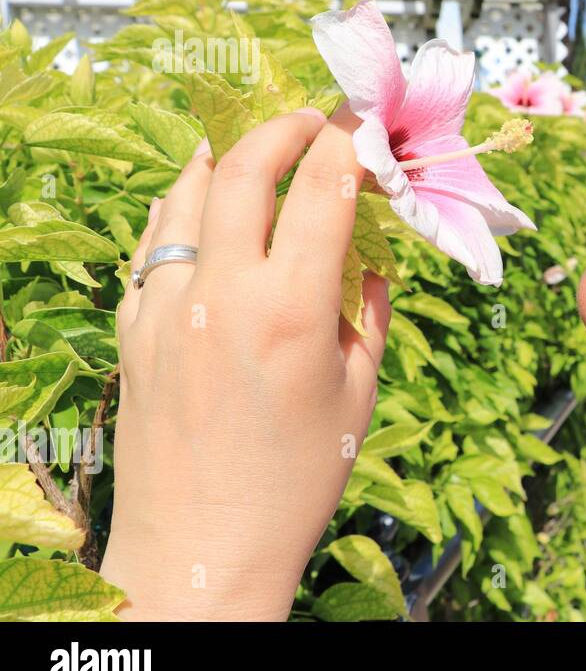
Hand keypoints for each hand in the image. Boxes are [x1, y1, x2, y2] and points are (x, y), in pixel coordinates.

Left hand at [100, 106, 391, 619]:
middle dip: (286, 129)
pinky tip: (193, 201)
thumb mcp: (358, 393)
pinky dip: (176, 209)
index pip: (324, 188)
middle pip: (248, 169)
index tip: (364, 126)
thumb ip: (366, 310)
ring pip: (187, 195)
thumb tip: (367, 252)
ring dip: (225, 156)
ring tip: (250, 146)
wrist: (202, 549)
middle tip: (312, 121)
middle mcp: (223, 295)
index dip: (350, 142)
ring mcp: (166, 309)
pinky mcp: (131, 331)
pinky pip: (150, 245)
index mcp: (292, 311)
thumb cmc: (296, 480)